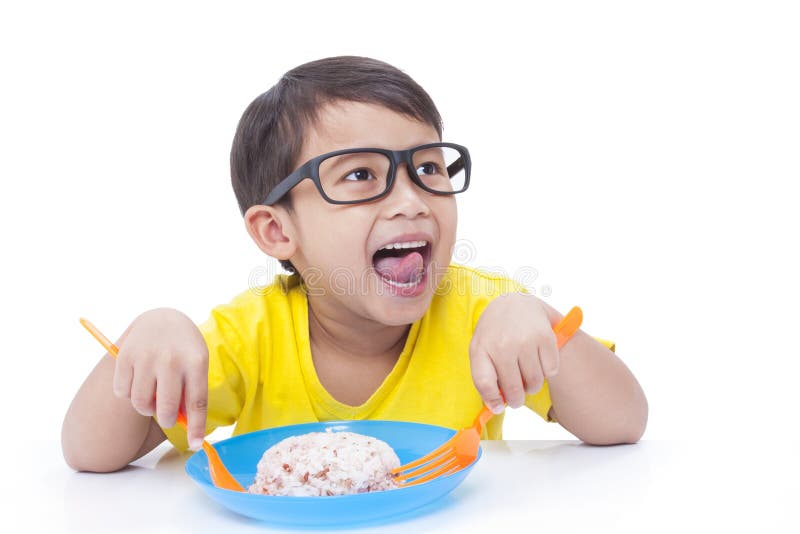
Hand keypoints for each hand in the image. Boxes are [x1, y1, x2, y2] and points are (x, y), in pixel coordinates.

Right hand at [112, 308, 208, 448]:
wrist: (162, 319)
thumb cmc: (184, 350)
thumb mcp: (196, 364)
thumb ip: (191, 393)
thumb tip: (184, 426)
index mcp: (195, 361)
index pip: (197, 402)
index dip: (196, 427)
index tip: (195, 444)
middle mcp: (171, 359)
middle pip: (166, 408)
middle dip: (168, 420)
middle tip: (168, 416)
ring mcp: (146, 357)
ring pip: (141, 404)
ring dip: (147, 407)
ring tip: (154, 394)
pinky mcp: (124, 357)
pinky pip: (123, 393)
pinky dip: (129, 394)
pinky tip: (139, 380)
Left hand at [469, 293, 559, 412]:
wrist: (514, 301)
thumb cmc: (495, 332)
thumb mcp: (480, 349)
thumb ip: (484, 378)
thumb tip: (497, 407)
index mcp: (482, 348)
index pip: (484, 384)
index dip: (492, 400)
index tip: (499, 406)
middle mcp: (503, 344)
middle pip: (513, 390)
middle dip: (516, 400)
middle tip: (517, 397)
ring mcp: (525, 340)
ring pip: (534, 383)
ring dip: (532, 385)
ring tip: (526, 372)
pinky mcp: (546, 337)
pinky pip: (551, 371)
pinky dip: (547, 371)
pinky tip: (538, 359)